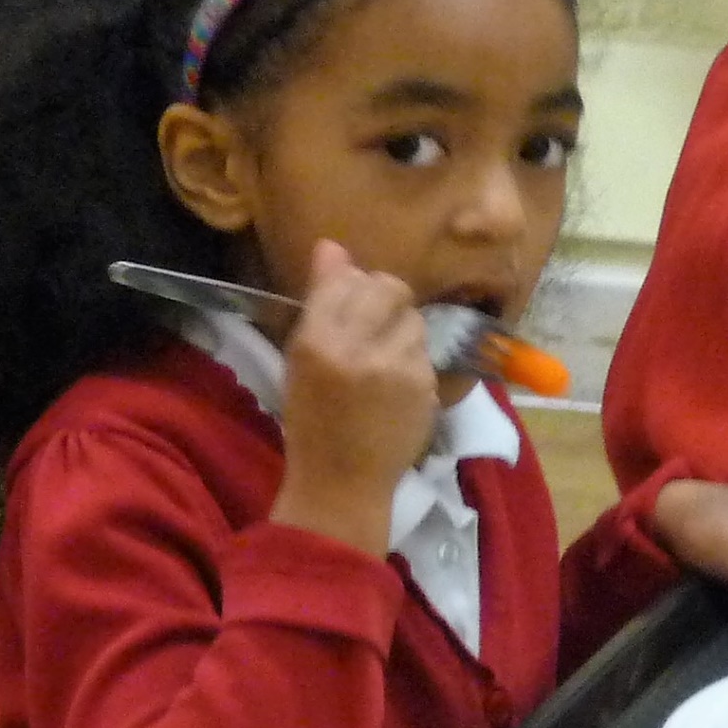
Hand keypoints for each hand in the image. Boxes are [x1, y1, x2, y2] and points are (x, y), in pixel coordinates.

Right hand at [273, 240, 437, 556]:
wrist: (343, 480)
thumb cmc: (313, 418)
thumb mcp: (301, 358)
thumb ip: (322, 300)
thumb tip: (332, 247)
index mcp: (317, 341)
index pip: (349, 280)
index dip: (356, 284)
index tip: (353, 297)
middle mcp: (359, 349)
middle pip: (390, 288)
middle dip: (386, 299)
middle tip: (374, 326)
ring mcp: (398, 367)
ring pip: (415, 319)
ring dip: (402, 331)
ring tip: (382, 361)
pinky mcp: (426, 385)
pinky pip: (425, 351)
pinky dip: (413, 360)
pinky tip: (395, 385)